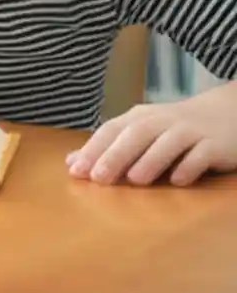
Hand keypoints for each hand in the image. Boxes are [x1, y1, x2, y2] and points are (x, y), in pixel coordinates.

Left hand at [67, 83, 236, 185]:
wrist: (227, 113)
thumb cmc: (174, 129)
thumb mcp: (140, 133)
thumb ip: (108, 147)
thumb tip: (71, 162)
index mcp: (140, 118)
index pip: (112, 130)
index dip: (93, 149)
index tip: (76, 170)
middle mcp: (163, 121)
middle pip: (136, 135)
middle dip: (116, 155)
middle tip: (99, 178)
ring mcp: (190, 131)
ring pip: (168, 143)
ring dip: (151, 160)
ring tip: (134, 180)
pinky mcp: (215, 144)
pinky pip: (201, 154)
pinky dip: (189, 166)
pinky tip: (178, 180)